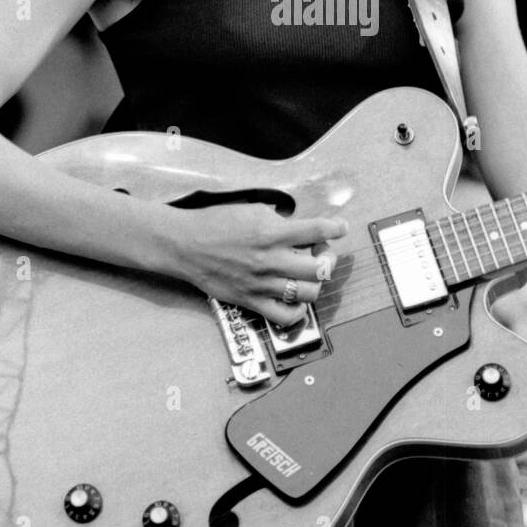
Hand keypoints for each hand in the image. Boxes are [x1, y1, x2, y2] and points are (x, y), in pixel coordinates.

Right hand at [170, 203, 347, 324]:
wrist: (185, 245)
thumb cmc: (215, 223)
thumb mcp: (251, 210)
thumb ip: (279, 221)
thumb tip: (300, 229)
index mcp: (271, 232)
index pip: (317, 230)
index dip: (336, 228)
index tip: (341, 227)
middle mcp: (270, 259)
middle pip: (319, 268)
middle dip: (328, 259)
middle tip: (322, 253)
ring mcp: (262, 284)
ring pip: (308, 293)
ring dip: (316, 283)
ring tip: (309, 276)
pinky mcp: (251, 301)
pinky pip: (285, 316)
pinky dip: (298, 311)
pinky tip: (297, 299)